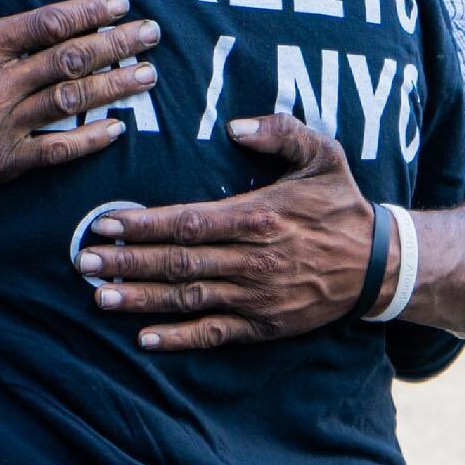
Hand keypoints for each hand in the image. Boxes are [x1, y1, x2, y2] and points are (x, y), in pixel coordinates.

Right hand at [0, 0, 160, 197]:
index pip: (50, 23)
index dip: (91, 12)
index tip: (121, 4)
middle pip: (73, 60)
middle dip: (119, 46)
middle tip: (153, 36)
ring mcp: (1, 127)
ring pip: (72, 102)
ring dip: (115, 88)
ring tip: (149, 77)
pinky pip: (55, 152)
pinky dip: (88, 140)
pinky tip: (116, 129)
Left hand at [76, 113, 391, 350]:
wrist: (380, 264)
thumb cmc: (341, 204)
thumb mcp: (323, 154)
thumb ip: (280, 131)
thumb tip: (235, 126)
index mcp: (259, 216)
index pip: (189, 221)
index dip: (144, 225)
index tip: (106, 225)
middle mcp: (252, 260)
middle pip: (178, 262)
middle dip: (127, 262)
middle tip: (84, 262)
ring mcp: (256, 297)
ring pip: (188, 298)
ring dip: (141, 299)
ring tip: (100, 298)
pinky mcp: (264, 325)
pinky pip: (214, 333)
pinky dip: (179, 338)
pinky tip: (145, 338)